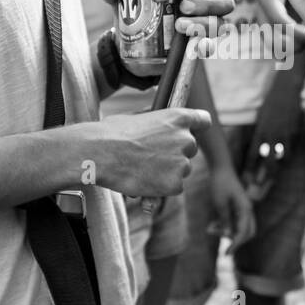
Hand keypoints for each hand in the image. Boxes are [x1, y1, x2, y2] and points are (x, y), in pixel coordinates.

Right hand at [86, 108, 210, 196]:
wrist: (100, 154)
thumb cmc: (112, 133)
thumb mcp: (138, 117)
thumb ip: (156, 121)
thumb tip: (158, 124)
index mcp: (178, 118)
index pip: (204, 120)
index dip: (198, 126)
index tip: (193, 131)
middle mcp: (186, 139)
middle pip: (190, 148)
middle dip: (176, 153)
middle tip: (153, 156)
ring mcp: (182, 163)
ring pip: (182, 169)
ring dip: (168, 171)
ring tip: (142, 169)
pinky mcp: (175, 184)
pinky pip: (174, 187)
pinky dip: (162, 187)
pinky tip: (143, 180)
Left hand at [98, 0, 234, 77]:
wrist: (135, 50)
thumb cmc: (136, 18)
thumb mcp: (125, 7)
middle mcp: (198, 6)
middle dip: (202, 3)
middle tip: (181, 9)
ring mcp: (203, 28)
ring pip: (217, 22)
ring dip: (203, 24)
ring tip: (181, 28)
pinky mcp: (200, 47)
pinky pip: (212, 46)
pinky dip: (207, 46)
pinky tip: (198, 47)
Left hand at [208, 165, 255, 252]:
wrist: (221, 168)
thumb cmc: (220, 184)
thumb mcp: (220, 203)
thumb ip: (225, 220)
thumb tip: (228, 236)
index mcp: (245, 209)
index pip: (243, 233)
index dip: (235, 245)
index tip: (226, 254)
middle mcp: (248, 210)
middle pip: (248, 233)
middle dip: (235, 240)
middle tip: (220, 241)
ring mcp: (244, 209)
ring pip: (241, 229)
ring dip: (228, 232)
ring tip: (211, 229)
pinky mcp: (238, 208)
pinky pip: (235, 222)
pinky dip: (226, 226)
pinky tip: (213, 224)